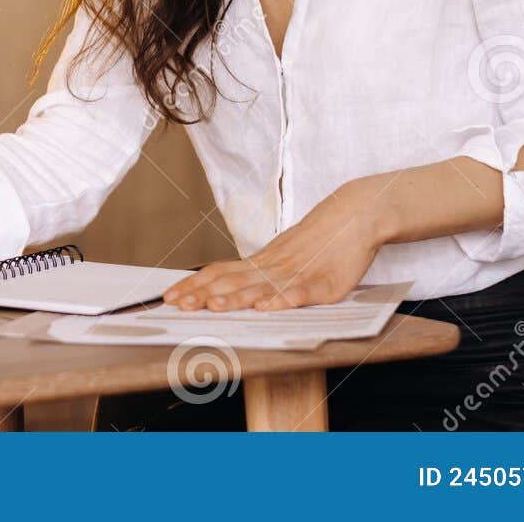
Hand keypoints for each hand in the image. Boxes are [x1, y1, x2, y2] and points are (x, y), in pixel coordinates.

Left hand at [161, 180, 388, 310]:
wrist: (354, 216)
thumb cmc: (317, 240)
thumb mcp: (281, 256)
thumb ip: (257, 273)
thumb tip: (225, 287)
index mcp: (261, 262)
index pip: (219, 272)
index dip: (194, 284)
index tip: (169, 296)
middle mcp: (273, 267)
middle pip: (232, 281)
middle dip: (203, 294)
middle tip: (179, 305)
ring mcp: (297, 274)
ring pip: (261, 287)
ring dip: (236, 298)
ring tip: (214, 307)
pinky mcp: (324, 282)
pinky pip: (301, 292)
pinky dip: (282, 300)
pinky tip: (267, 308)